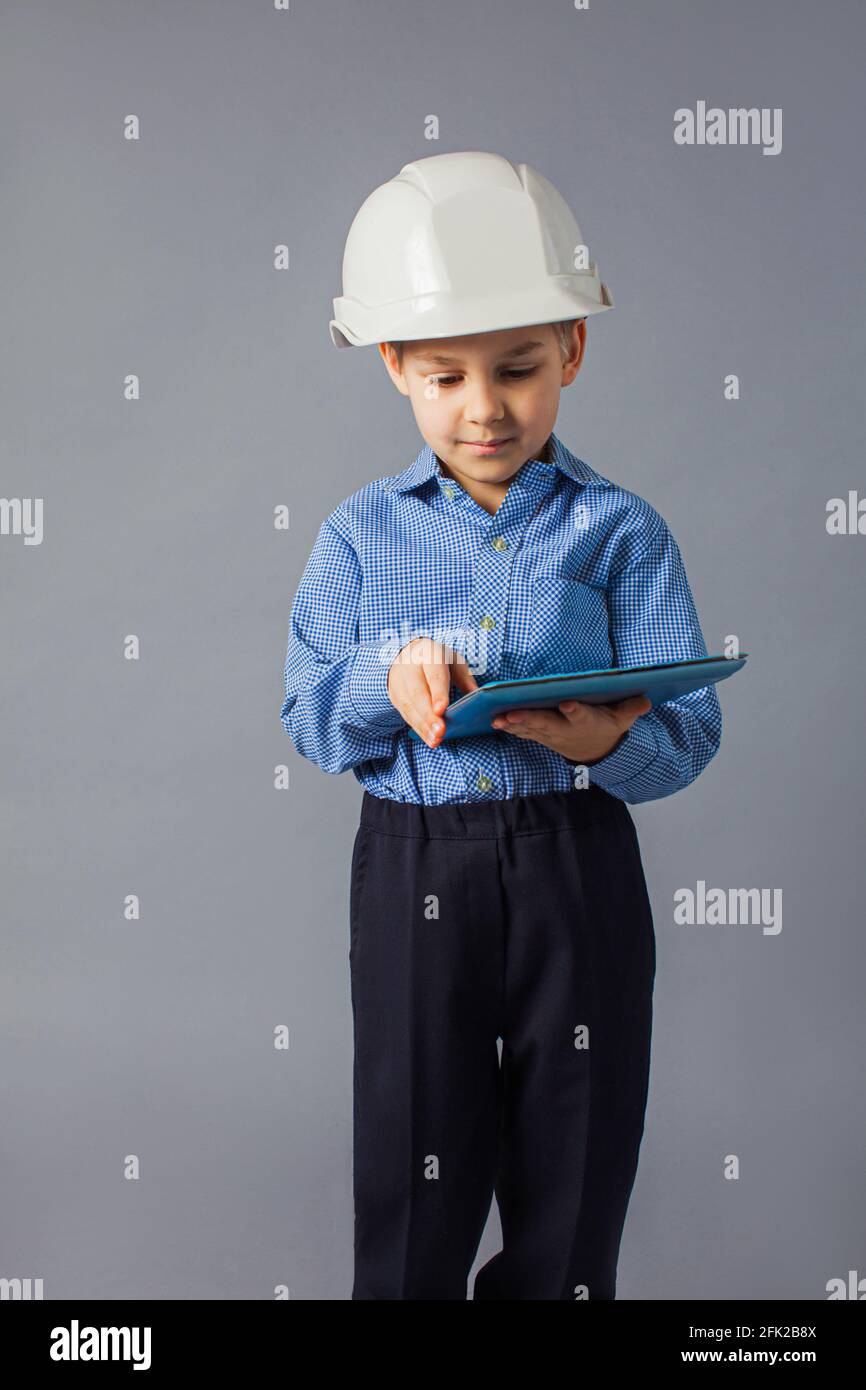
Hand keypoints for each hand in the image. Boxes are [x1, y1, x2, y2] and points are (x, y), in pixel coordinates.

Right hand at [388, 637, 478, 747]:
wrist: (409, 655)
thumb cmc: (438, 661)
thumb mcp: (454, 662)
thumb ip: (465, 679)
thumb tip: (480, 698)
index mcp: (429, 653)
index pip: (434, 674)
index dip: (438, 693)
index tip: (442, 710)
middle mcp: (410, 665)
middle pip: (418, 693)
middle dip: (429, 715)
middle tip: (440, 732)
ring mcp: (399, 680)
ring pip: (409, 705)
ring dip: (423, 725)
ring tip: (435, 740)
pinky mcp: (394, 694)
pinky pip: (405, 713)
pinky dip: (418, 728)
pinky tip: (428, 738)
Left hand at [491, 694, 651, 763]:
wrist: (595, 751)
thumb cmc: (607, 726)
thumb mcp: (624, 718)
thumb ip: (632, 708)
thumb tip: (647, 700)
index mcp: (587, 721)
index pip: (581, 715)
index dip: (575, 711)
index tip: (567, 704)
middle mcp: (566, 729)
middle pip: (547, 724)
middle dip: (529, 719)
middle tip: (511, 714)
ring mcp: (551, 735)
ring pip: (530, 729)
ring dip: (513, 725)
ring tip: (497, 720)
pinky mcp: (541, 736)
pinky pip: (524, 732)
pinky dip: (511, 727)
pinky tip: (495, 722)